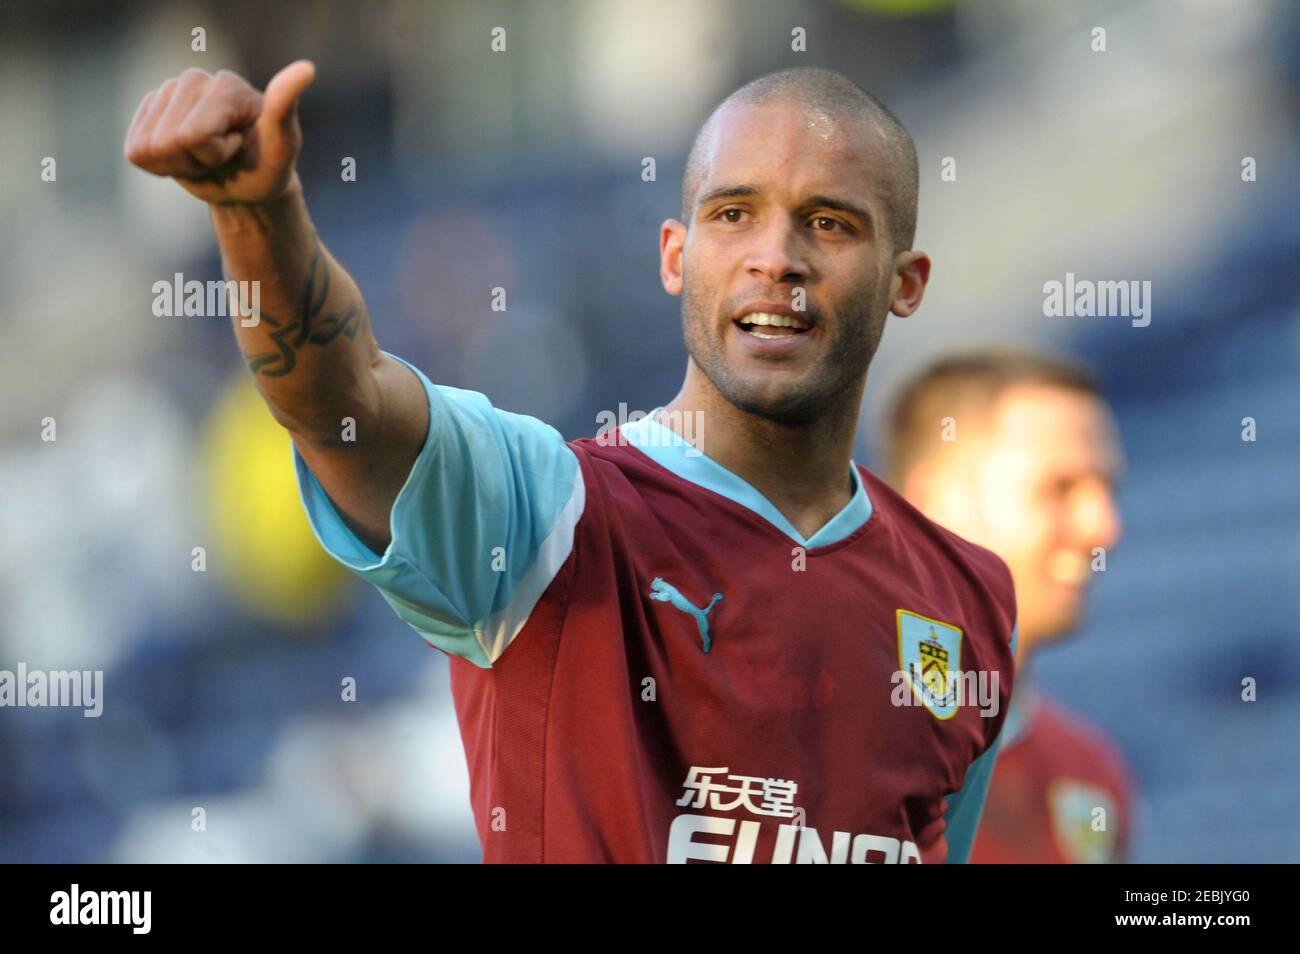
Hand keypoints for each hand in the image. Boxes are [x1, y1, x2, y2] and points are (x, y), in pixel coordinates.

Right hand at [124, 60, 314, 204]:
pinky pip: (135, 151)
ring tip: (206, 157)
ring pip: (148, 148)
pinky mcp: (148, 113)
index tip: (238, 147)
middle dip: (196, 161)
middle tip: (222, 158)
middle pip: (168, 142)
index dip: (214, 154)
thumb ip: (284, 108)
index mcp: (226, 85)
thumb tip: (306, 69)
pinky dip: (160, 166)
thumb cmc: (268, 165)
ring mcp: (167, 93)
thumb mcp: (282, 146)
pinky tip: (185, 156)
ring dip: (179, 164)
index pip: (192, 135)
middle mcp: (194, 80)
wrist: (248, 183)